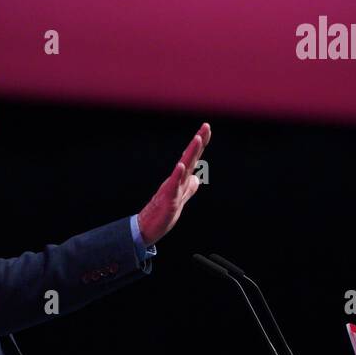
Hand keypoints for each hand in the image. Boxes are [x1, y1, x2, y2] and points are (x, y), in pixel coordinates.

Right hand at [136, 122, 210, 245]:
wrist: (149, 227)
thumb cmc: (164, 212)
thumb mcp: (181, 198)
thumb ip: (189, 187)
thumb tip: (197, 178)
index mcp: (181, 179)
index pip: (192, 158)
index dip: (200, 144)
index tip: (206, 128)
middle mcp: (177, 180)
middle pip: (189, 158)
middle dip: (198, 142)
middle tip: (205, 127)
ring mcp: (172, 188)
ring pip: (183, 168)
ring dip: (190, 153)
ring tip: (197, 140)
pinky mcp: (168, 199)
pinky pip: (173, 185)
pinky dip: (177, 175)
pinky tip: (181, 165)